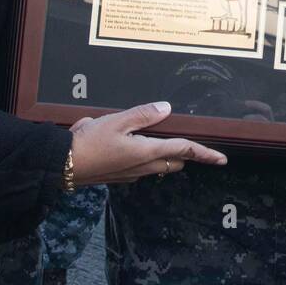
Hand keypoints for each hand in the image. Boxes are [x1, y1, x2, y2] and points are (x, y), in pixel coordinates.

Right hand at [69, 101, 226, 184]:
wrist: (63, 165)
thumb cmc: (88, 143)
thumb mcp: (117, 121)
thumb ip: (143, 114)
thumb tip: (166, 108)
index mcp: (147, 152)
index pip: (184, 151)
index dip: (205, 153)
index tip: (222, 159)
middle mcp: (143, 166)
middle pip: (175, 161)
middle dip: (185, 154)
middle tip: (193, 144)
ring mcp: (132, 173)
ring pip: (159, 165)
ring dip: (165, 154)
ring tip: (162, 139)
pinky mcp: (121, 175)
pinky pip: (142, 166)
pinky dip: (145, 156)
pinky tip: (132, 143)